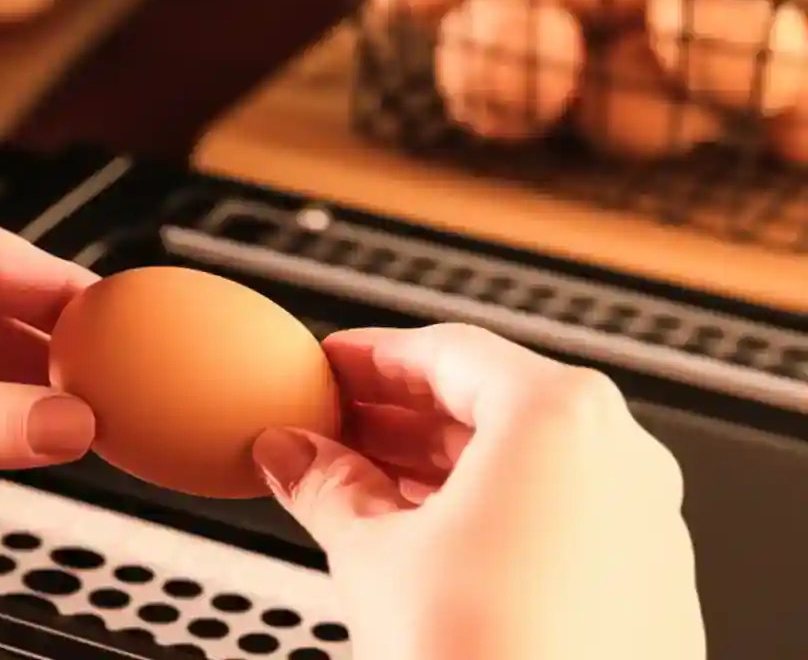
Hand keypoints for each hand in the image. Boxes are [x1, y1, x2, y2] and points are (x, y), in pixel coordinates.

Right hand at [252, 324, 704, 659]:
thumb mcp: (374, 556)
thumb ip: (324, 485)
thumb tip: (290, 455)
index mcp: (559, 419)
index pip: (448, 352)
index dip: (372, 357)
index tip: (330, 367)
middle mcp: (620, 456)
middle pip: (490, 403)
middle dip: (399, 416)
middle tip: (332, 426)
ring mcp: (642, 522)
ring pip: (524, 463)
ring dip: (436, 466)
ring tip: (361, 484)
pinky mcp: (645, 583)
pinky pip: (557, 515)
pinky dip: (488, 511)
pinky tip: (423, 540)